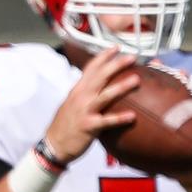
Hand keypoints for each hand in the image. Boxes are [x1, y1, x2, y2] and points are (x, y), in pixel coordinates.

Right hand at [42, 48, 140, 163]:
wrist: (55, 144)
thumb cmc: (68, 125)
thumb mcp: (75, 104)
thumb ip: (88, 94)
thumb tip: (103, 87)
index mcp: (78, 90)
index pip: (91, 68)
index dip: (103, 56)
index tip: (117, 47)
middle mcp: (81, 97)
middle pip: (100, 76)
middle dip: (115, 65)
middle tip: (132, 57)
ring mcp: (84, 110)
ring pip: (105, 95)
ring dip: (121, 87)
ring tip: (137, 80)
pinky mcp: (88, 126)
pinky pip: (106, 121)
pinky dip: (119, 118)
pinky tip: (133, 117)